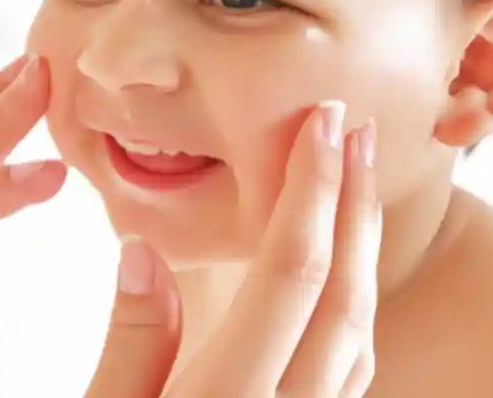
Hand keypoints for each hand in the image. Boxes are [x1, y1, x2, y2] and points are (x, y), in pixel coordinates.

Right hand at [87, 103, 382, 396]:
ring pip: (359, 328)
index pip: (289, 271)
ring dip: (362, 246)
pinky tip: (342, 266)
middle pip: (343, 291)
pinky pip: (355, 364)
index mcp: (231, 396)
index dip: (310, 187)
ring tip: (355, 181)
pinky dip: (354, 299)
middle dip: (351, 201)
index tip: (320, 122)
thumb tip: (140, 252)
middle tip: (356, 128)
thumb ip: (131, 341)